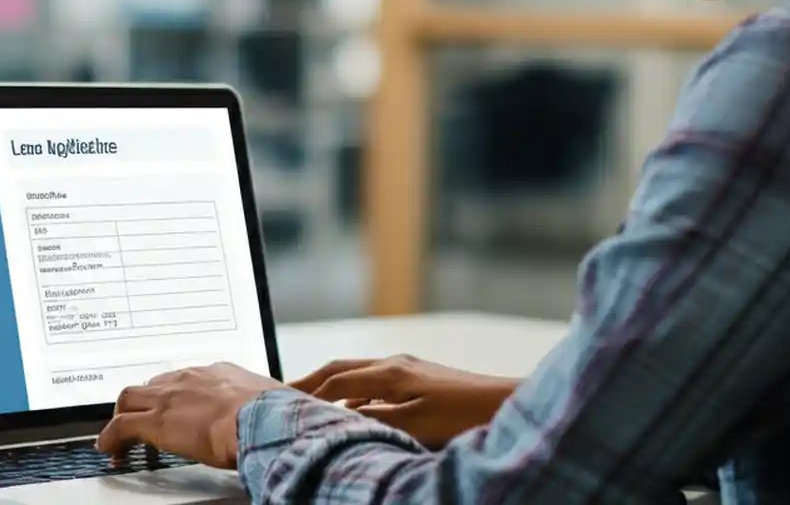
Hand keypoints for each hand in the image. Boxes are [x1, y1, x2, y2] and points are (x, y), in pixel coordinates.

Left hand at [96, 362, 285, 468]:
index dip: (176, 394)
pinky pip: (121, 426)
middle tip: (143, 419)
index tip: (176, 406)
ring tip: (120, 437)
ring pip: (130, 398)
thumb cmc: (273, 413)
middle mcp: (190, 378)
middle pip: (154, 383)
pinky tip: (109, 449)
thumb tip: (283, 414)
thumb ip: (266, 406)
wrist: (262, 419)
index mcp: (218, 372)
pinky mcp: (156, 422)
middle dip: (146, 401)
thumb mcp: (272, 401)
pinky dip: (111, 437)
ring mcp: (170, 397)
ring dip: (122, 416)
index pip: (187, 378)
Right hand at [290, 355, 518, 447]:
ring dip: (332, 385)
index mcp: (390, 373)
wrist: (506, 404)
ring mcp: (408, 368)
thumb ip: (374, 419)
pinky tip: (354, 408)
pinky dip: (354, 392)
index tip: (283, 404)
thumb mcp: (415, 425)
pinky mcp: (419, 376)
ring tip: (311, 401)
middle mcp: (394, 364)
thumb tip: (340, 416)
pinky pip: (374, 381)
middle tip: (284, 391)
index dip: (308, 394)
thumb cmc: (464, 416)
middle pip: (341, 368)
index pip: (336, 382)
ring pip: (357, 373)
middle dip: (311, 379)